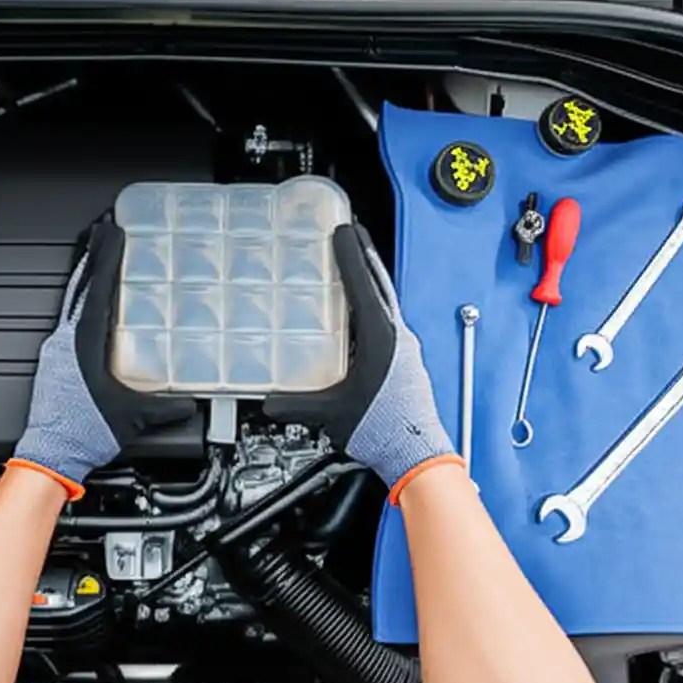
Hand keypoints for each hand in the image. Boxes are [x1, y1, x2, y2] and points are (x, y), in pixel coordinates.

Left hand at [11, 223, 195, 498]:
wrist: (49, 453)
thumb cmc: (82, 434)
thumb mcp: (131, 417)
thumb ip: (165, 409)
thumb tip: (189, 403)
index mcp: (84, 343)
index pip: (98, 289)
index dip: (107, 257)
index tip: (114, 231)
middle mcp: (66, 339)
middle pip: (80, 285)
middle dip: (93, 253)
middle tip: (104, 227)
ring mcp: (57, 348)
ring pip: (72, 299)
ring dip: (86, 273)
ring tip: (97, 250)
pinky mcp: (56, 359)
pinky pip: (70, 317)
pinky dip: (82, 298)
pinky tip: (91, 299)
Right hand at [263, 224, 459, 493]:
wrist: (416, 452)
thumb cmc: (381, 429)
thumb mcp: (329, 414)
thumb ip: (294, 406)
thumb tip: (266, 402)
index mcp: (380, 337)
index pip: (362, 285)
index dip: (349, 255)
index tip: (341, 230)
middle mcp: (397, 335)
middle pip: (379, 284)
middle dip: (364, 255)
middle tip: (352, 231)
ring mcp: (405, 347)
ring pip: (386, 301)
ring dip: (370, 280)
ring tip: (354, 264)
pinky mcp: (406, 360)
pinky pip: (387, 321)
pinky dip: (373, 306)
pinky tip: (359, 314)